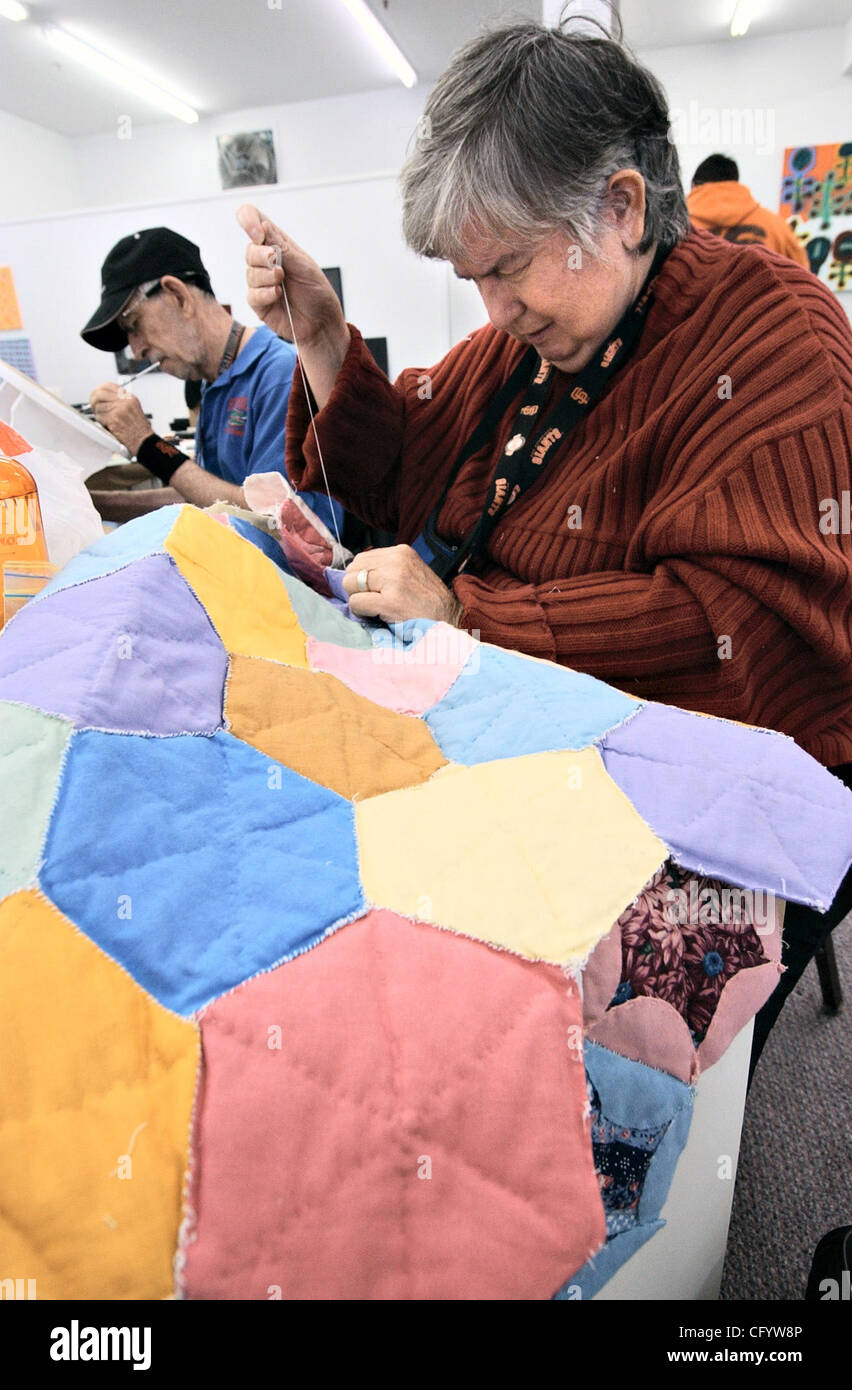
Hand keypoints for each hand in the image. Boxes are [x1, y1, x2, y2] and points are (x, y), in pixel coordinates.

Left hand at [89, 383, 153, 455]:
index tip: (95, 394)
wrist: (143, 441)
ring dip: (97, 413)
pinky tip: (106, 424)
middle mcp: (124, 401)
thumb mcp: (133, 409)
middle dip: (93, 400)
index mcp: (129, 397)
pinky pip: (99, 416)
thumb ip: (120, 401)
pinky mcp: (114, 419)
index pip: (108, 385)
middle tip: (92, 405)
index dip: (99, 389)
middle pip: (100, 394)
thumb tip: (103, 397)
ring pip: (98, 406)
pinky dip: (100, 421)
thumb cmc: (138, 429)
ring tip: (103, 418)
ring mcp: (119, 410)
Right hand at [237, 204, 347, 352]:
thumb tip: (262, 224)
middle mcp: (266, 262)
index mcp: (278, 245)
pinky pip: (252, 294)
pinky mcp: (258, 302)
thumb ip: (282, 248)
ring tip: (283, 283)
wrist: (322, 323)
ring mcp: (261, 282)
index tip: (258, 233)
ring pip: (250, 273)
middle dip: (261, 256)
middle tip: (277, 265)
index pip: (254, 221)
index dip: (248, 220)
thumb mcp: (304, 266)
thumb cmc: (317, 292)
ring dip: (267, 277)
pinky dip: (265, 293)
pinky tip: (278, 295)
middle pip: (250, 249)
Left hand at [342, 545, 463, 624]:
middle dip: (357, 587)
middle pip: (352, 570)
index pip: (361, 558)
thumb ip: (385, 568)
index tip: (375, 590)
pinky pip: (356, 603)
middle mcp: (397, 561)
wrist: (450, 622)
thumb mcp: (410, 572)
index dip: (362, 577)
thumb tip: (353, 573)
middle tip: (374, 600)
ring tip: (377, 607)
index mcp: (401, 552)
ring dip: (358, 599)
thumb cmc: (427, 602)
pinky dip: (361, 612)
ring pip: (350, 585)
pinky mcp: (390, 601)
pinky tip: (377, 615)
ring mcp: (394, 580)